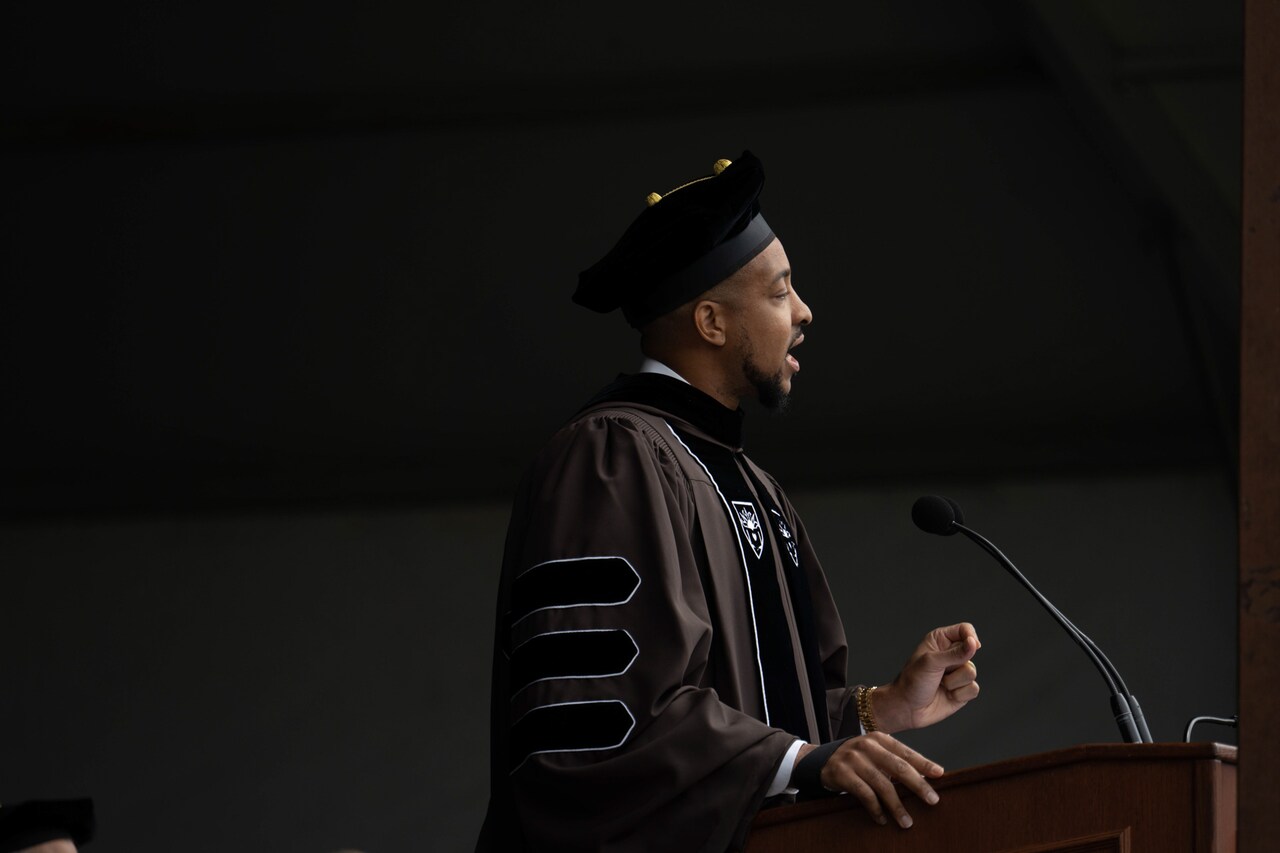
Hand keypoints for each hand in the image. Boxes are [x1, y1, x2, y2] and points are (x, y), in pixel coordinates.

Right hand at [798, 733, 943, 827]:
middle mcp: (867, 745)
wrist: (821, 760)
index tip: (940, 775)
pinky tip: (882, 819)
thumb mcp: (875, 753)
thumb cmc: (857, 759)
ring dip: (897, 806)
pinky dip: (875, 809)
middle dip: (917, 785)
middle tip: (932, 800)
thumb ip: (895, 762)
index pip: (906, 752)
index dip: (924, 763)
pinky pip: (864, 794)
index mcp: (879, 738)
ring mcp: (853, 759)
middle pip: (897, 767)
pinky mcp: (841, 773)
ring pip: (882, 784)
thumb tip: (925, 780)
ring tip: (907, 822)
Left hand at [873, 622, 980, 732]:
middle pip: (972, 652)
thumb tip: (974, 644)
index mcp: (940, 640)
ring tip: (940, 684)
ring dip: (954, 682)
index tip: (973, 645)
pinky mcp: (963, 690)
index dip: (971, 636)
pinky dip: (959, 694)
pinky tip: (947, 695)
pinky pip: (974, 689)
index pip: (965, 630)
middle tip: (938, 672)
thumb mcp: (931, 662)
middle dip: (956, 665)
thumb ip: (955, 653)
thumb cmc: (913, 681)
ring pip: (972, 672)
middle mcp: (951, 654)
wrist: (907, 709)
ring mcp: (958, 673)